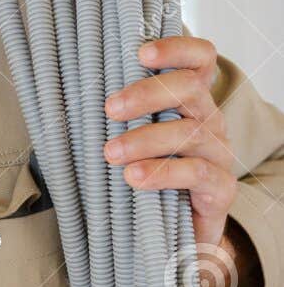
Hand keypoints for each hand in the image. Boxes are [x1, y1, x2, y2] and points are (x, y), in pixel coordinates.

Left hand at [103, 35, 244, 286]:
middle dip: (146, 94)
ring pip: (191, 132)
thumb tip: (65, 98)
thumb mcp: (130, 142)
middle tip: (108, 110)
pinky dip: (162, 173)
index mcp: (190, 102)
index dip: (177, 48)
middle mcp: (210, 121)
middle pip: (191, 89)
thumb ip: (115, 118)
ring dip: (145, 139)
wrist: (175, 237)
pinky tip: (134, 178)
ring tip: (110, 154)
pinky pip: (196, 172)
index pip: (200, 59)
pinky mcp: (221, 188)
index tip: (141, 53)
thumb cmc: (147, 179)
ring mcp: (219, 153)